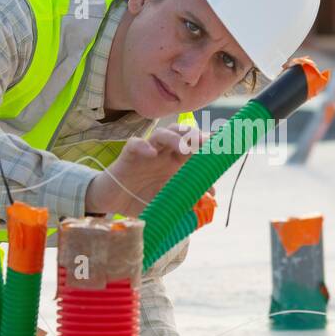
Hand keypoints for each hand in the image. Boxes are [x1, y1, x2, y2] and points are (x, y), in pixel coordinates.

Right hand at [85, 123, 207, 215]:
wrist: (112, 202)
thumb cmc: (140, 198)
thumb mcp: (167, 201)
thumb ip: (188, 197)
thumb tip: (211, 195)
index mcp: (175, 162)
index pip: (194, 146)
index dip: (208, 143)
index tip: (222, 145)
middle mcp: (163, 153)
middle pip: (181, 133)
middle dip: (194, 135)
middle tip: (205, 143)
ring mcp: (146, 152)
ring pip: (162, 134)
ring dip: (174, 138)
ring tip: (183, 148)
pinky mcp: (128, 155)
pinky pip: (135, 143)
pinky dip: (143, 146)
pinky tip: (151, 155)